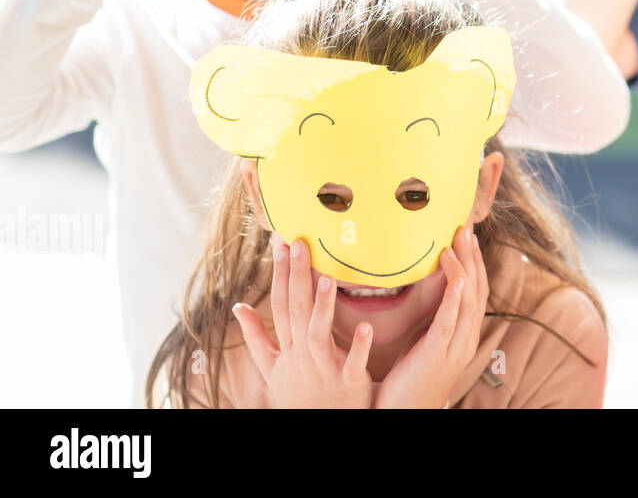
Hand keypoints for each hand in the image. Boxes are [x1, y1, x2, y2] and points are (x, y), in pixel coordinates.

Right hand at [232, 237, 373, 408]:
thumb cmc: (297, 396)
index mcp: (287, 347)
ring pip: (319, 334)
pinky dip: (358, 346)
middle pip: (296, 310)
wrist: (315, 430)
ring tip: (329, 278)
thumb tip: (238, 306)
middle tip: (299, 242)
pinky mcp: (348, 383)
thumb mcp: (271, 368)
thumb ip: (257, 337)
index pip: (280, 303)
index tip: (280, 241)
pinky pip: (353, 363)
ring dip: (323, 306)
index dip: (279, 273)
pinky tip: (366, 326)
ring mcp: (324, 368)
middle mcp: (302, 354)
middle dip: (296, 276)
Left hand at [374, 227, 488, 408]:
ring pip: (467, 301)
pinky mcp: (437, 355)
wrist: (404, 413)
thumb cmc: (411, 377)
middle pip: (476, 289)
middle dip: (471, 257)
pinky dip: (454, 299)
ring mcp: (454, 348)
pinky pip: (450, 323)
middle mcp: (466, 338)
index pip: (476, 289)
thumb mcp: (425, 340)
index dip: (474, 261)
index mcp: (464, 333)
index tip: (466, 235)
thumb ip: (433, 316)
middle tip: (464, 227)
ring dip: (463, 269)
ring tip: (455, 244)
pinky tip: (455, 279)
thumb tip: (429, 285)